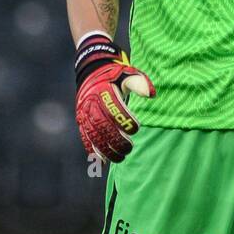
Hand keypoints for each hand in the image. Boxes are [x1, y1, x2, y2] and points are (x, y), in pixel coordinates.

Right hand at [74, 33, 153, 162]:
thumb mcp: (128, 73)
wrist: (92, 72)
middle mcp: (91, 103)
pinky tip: (102, 161)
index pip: (115, 109)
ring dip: (105, 149)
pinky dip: (93, 150)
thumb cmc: (115, 75)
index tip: (135, 129)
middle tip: (129, 148)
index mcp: (103, 91)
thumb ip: (139, 82)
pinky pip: (85, 138)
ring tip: (119, 158)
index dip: (125, 121)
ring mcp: (84, 113)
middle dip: (116, 140)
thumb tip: (152, 94)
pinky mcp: (81, 121)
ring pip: (93, 135)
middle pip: (103, 126)